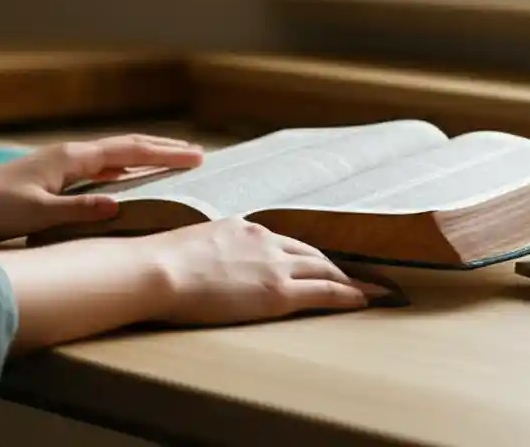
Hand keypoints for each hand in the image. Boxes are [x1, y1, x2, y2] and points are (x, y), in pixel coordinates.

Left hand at [0, 134, 203, 243]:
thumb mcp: (36, 214)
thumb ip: (79, 209)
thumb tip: (119, 205)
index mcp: (72, 158)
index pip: (131, 150)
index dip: (167, 153)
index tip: (199, 156)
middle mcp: (70, 155)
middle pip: (127, 147)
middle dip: (164, 148)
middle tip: (198, 153)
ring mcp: (61, 164)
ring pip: (115, 156)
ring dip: (146, 157)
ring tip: (172, 161)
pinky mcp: (53, 177)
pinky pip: (101, 169)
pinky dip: (125, 169)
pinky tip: (130, 177)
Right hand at [142, 218, 387, 323]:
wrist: (157, 270)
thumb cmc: (159, 264)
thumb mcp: (193, 245)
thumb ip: (212, 251)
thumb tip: (208, 263)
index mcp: (244, 229)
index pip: (285, 245)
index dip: (306, 258)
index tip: (318, 265)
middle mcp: (266, 241)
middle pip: (312, 255)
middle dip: (335, 267)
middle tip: (356, 277)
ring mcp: (275, 265)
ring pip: (325, 271)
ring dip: (349, 281)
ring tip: (371, 290)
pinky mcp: (278, 292)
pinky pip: (325, 292)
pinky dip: (348, 294)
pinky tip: (363, 299)